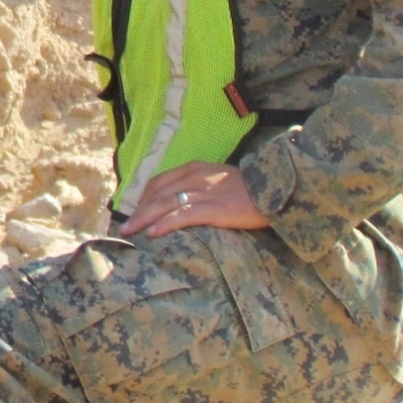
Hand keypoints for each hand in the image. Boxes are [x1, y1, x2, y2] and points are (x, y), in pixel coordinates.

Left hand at [124, 163, 269, 237]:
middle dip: (139, 211)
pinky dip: (165, 224)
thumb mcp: (220, 179)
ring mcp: (204, 193)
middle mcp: (195, 177)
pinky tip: (154, 233)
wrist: (278, 189)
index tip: (135, 211)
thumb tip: (182, 202)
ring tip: (131, 232)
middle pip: (157, 194)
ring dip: (145, 219)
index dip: (144, 198)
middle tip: (125, 227)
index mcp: (195, 169)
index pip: (160, 182)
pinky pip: (184, 216)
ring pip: (165, 204)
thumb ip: (200, 186)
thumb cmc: (252, 188)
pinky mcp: (215, 209)